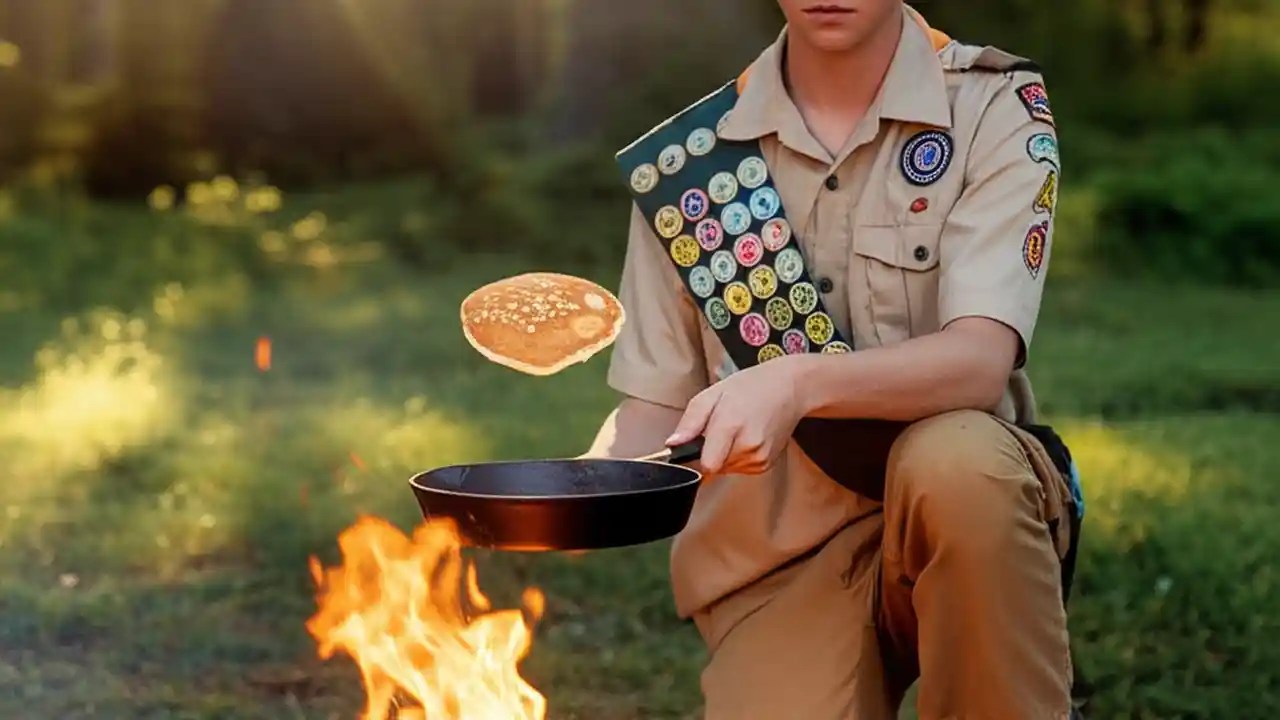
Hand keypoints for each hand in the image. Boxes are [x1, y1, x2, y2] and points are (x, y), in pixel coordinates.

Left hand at [665, 358, 807, 475]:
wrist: (790, 388)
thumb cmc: (751, 387)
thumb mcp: (712, 394)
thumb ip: (690, 422)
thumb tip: (672, 445)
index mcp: (731, 425)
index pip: (705, 465)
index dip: (692, 459)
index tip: (691, 447)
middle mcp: (748, 446)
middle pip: (712, 467)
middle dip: (708, 452)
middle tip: (717, 428)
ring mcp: (759, 458)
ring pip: (724, 469)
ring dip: (722, 455)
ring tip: (734, 430)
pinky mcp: (765, 465)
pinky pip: (738, 469)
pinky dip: (736, 457)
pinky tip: (744, 437)